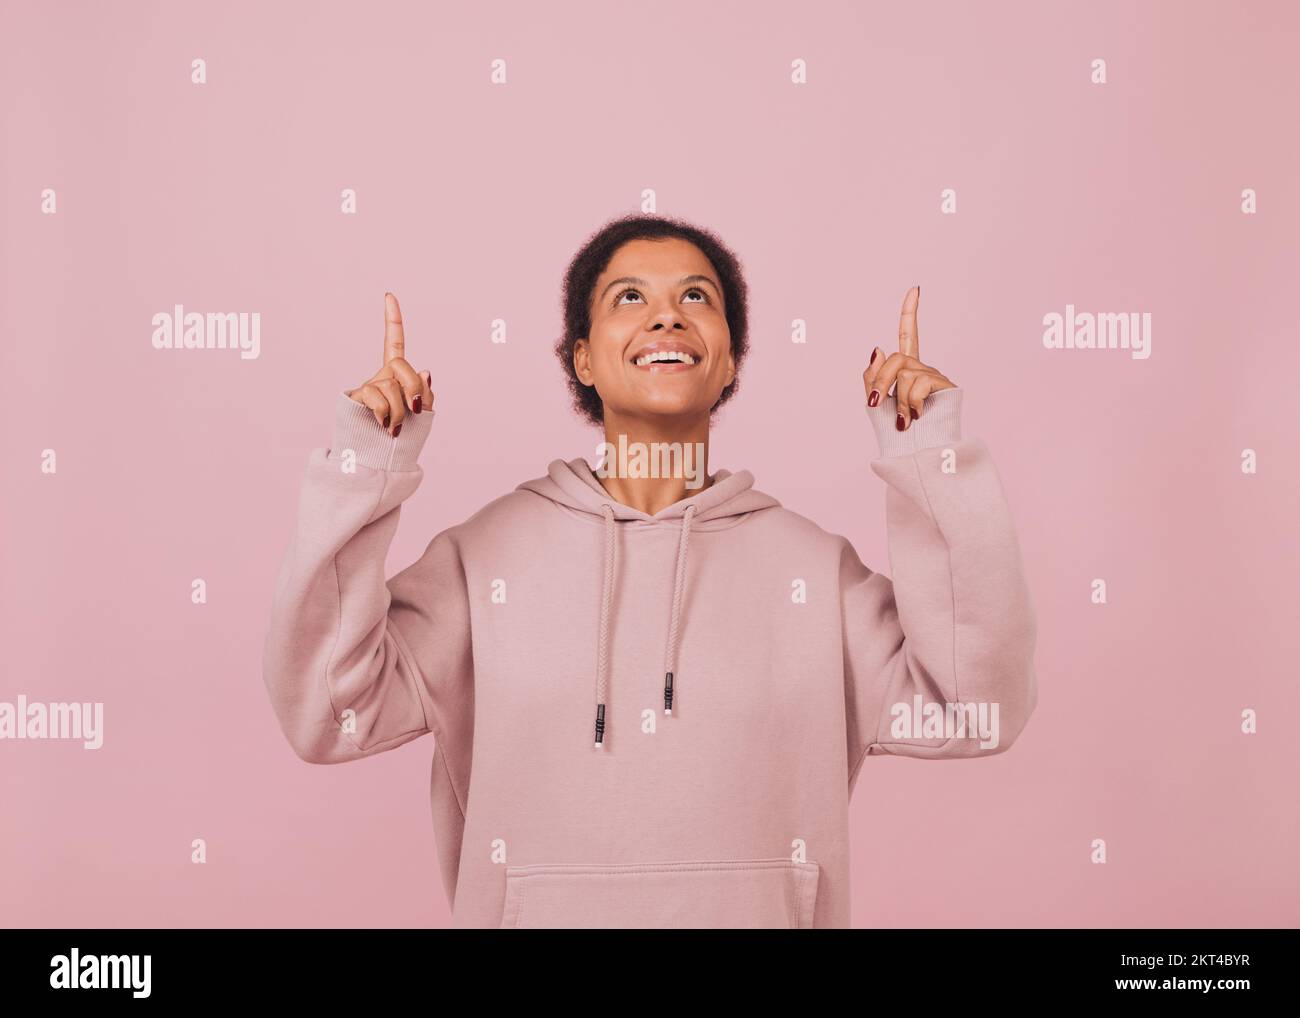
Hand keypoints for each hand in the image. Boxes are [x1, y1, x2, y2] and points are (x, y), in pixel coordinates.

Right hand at [345, 292, 434, 435]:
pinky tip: (385, 425)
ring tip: (396, 428)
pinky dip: (387, 414)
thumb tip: (426, 371)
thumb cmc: (405, 440)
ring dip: (401, 411)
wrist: (380, 461)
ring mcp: (367, 387)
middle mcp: (381, 376)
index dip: (392, 320)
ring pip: (391, 387)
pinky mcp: (356, 400)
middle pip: (401, 365)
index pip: (394, 342)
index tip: (388, 296)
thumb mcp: (424, 416)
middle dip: (414, 388)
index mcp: (397, 376)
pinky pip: (378, 398)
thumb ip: (425, 394)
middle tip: (416, 410)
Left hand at [863, 285, 956, 430]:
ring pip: (904, 375)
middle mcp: (922, 367)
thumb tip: (878, 347)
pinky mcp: (945, 385)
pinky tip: (917, 415)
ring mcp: (934, 375)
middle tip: (874, 403)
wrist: (914, 451)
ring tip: (904, 419)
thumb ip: (872, 376)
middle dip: (880, 381)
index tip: (915, 289)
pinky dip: (911, 402)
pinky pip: (917, 384)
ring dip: (897, 400)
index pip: (908, 335)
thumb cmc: (895, 431)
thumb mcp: (875, 402)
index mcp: (906, 368)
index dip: (910, 312)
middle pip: (895, 358)